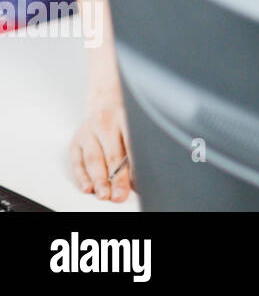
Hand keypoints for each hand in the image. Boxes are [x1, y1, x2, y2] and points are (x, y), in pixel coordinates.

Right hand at [69, 85, 132, 201]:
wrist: (106, 100)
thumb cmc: (125, 116)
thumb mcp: (136, 122)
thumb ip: (139, 144)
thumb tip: (144, 174)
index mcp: (125, 117)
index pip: (131, 144)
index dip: (135, 166)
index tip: (139, 183)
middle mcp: (104, 123)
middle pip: (112, 154)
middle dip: (116, 178)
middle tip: (120, 195)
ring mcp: (88, 132)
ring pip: (93, 159)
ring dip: (98, 180)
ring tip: (104, 194)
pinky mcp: (76, 141)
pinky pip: (77, 161)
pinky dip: (82, 177)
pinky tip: (88, 187)